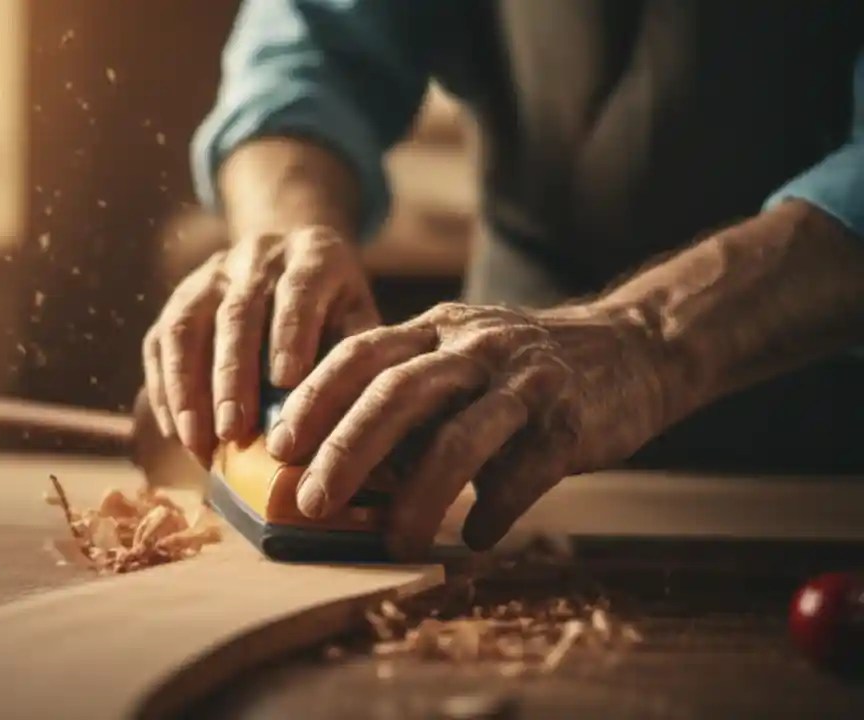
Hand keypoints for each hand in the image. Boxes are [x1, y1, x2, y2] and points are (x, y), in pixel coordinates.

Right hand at [142, 226, 378, 464]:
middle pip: (237, 313)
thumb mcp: (361, 318)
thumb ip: (354, 358)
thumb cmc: (337, 307)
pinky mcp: (179, 297)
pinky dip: (164, 389)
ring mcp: (210, 274)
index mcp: (313, 253)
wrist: (297, 261)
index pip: (297, 290)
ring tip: (196, 441)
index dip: (290, 334)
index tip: (286, 383)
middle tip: (234, 431)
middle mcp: (256, 255)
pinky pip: (160, 341)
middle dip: (232, 376)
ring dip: (187, 388)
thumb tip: (346, 422)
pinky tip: (175, 431)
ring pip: (186, 325)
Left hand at [266, 302, 671, 555]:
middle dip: (346, 450)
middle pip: (398, 394)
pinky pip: (526, 473)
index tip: (277, 445)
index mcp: (436, 330)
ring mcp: (525, 383)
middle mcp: (475, 346)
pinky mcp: (572, 423)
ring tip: (394, 542)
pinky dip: (495, 509)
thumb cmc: (520, 372)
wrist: (634, 348)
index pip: (361, 354)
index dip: (314, 397)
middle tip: (312, 502)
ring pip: (460, 438)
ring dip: (418, 496)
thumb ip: (405, 399)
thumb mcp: (458, 359)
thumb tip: (334, 464)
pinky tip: (476, 536)